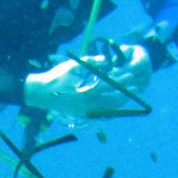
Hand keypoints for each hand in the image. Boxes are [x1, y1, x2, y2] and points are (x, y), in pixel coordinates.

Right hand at [22, 44, 151, 119]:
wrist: (41, 94)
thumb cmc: (56, 76)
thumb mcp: (73, 66)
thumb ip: (92, 62)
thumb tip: (108, 61)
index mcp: (82, 92)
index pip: (106, 86)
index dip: (120, 80)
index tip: (130, 74)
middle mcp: (84, 106)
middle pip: (111, 101)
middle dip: (124, 93)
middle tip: (136, 87)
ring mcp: (83, 113)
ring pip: (108, 110)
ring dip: (121, 103)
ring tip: (130, 96)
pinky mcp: (82, 117)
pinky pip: (101, 116)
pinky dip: (111, 112)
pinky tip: (118, 107)